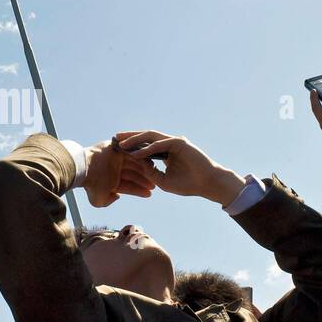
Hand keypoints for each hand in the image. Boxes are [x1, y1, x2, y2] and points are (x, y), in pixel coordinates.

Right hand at [82, 138, 156, 207]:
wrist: (83, 170)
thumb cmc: (91, 186)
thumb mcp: (99, 200)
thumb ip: (109, 200)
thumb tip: (117, 196)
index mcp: (112, 179)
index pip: (129, 185)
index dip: (139, 189)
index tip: (150, 193)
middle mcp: (115, 168)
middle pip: (134, 173)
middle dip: (145, 179)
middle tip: (155, 183)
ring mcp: (116, 157)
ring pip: (135, 163)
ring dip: (145, 169)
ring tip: (154, 174)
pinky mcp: (117, 147)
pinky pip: (131, 151)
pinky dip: (140, 156)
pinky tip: (149, 163)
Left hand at [115, 130, 245, 204]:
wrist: (207, 184)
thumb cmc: (188, 184)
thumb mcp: (163, 180)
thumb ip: (150, 171)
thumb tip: (136, 162)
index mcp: (164, 152)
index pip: (144, 145)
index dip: (130, 146)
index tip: (116, 148)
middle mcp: (168, 144)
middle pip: (145, 137)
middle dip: (129, 137)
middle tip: (114, 138)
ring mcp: (174, 142)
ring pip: (151, 137)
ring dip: (135, 140)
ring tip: (121, 144)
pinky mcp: (180, 143)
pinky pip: (161, 144)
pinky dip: (148, 148)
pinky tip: (137, 153)